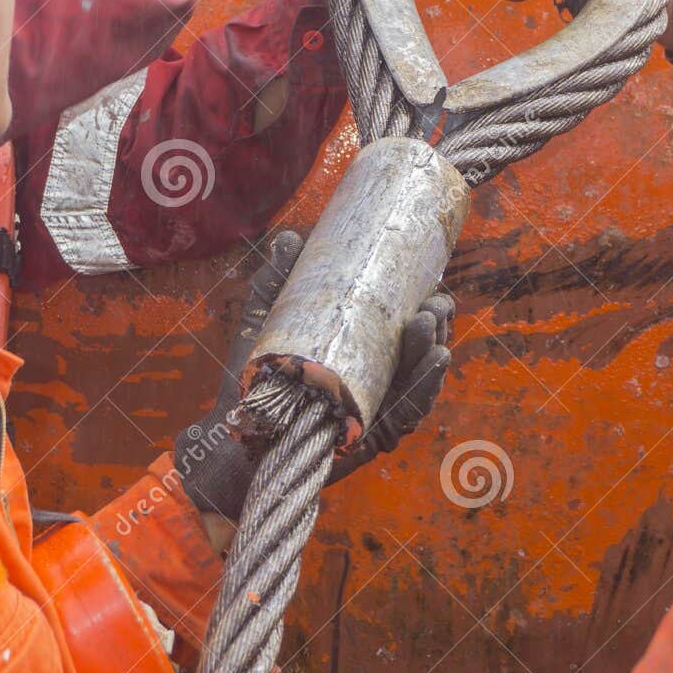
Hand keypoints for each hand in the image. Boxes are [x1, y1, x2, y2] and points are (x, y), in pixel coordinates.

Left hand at [174, 231, 453, 525]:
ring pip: (420, 378)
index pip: (403, 321)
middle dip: (435, 322)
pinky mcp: (373, 436)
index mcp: (361, 346)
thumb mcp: (267, 319)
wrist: (236, 431)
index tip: (431, 278)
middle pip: (419, 347)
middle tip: (434, 301)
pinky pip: (408, 412)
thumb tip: (291, 237)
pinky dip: (425, 387)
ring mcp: (378, 406)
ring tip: (430, 321)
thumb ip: (278, 280)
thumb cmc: (255, 375)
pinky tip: (435, 360)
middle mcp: (377, 376)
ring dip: (433, 348)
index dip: (423, 300)